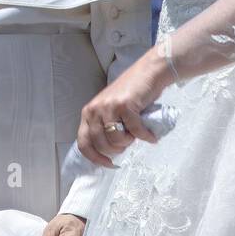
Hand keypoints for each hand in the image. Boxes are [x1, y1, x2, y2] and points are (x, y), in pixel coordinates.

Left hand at [76, 50, 168, 167]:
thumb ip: (105, 126)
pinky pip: (134, 131)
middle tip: (128, 143)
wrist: (149, 72)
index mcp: (89, 113)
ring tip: (137, 135)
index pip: (84, 143)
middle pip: (101, 144)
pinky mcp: (124, 106)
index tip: (108, 164)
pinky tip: (150, 136)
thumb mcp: (111, 109)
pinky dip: (145, 136)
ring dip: (129, 142)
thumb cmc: (133, 92)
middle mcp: (95, 110)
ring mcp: (109, 107)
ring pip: (115, 140)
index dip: (95, 158)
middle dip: (116, 150)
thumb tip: (109, 151)